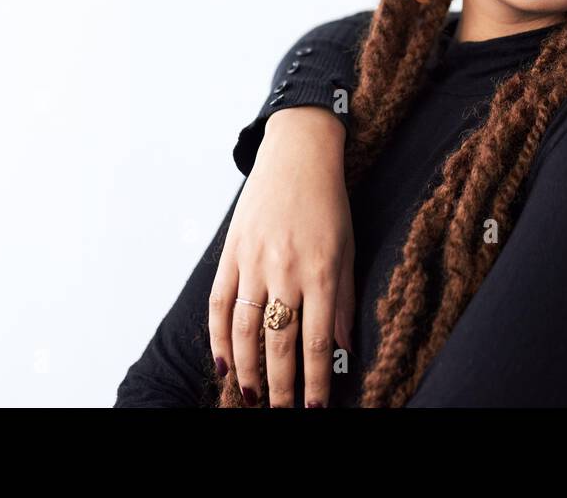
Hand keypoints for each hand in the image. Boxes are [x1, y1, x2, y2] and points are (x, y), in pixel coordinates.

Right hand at [208, 106, 352, 406]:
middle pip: (277, 344)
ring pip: (244, 330)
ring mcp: (253, 262)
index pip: (316, 341)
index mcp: (320, 271)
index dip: (316, 380)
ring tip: (251, 398)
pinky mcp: (231, 253)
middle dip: (280, 387)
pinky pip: (220, 303)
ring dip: (246, 370)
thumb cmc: (329, 203)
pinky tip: (223, 364)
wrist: (298, 154)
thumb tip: (343, 348)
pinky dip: (218, 337)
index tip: (315, 408)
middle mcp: (285, 270)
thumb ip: (343, 299)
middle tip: (282, 413)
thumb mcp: (347, 248)